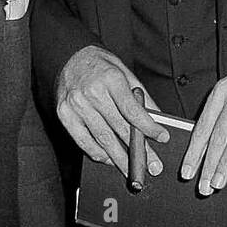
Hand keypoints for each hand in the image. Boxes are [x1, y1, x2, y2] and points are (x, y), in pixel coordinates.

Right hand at [55, 44, 168, 174]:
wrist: (70, 57)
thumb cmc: (101, 66)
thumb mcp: (125, 72)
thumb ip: (141, 95)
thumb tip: (158, 118)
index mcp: (110, 79)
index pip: (132, 109)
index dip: (148, 127)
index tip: (162, 137)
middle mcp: (92, 92)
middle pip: (119, 128)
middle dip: (138, 150)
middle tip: (152, 165)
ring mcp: (76, 105)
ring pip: (102, 138)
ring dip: (119, 158)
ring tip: (133, 169)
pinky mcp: (64, 115)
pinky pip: (83, 141)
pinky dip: (98, 153)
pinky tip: (110, 159)